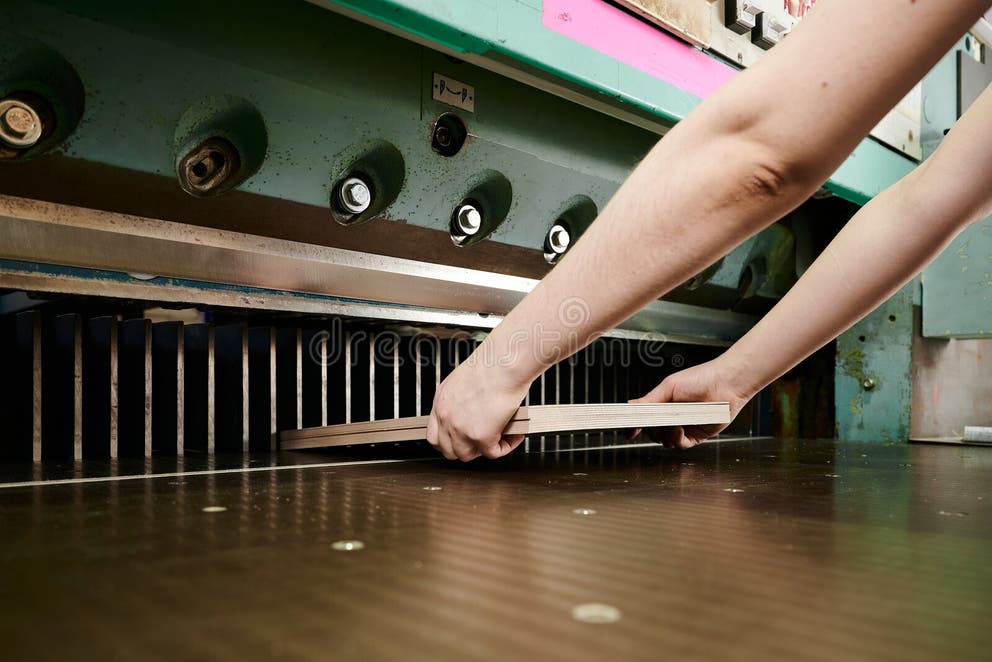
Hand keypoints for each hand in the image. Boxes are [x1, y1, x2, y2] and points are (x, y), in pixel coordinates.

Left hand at [427, 351, 530, 461]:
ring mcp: (461, 429)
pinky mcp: (481, 436)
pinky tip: (513, 436)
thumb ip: (461, 400)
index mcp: (441, 403)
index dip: (449, 442)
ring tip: (498, 438)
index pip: (434, 436)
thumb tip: (472, 411)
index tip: (461, 440)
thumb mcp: (463, 381)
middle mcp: (446, 417)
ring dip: (483, 450)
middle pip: (448, 450)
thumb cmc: (491, 364)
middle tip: (481, 441)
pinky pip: (493, 453)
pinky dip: (505, 447)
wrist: (503, 363)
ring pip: (467, 455)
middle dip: (466, 448)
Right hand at [630, 359, 752, 448]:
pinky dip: (676, 439)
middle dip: (651, 430)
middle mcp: (674, 416)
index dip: (635, 426)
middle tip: (653, 423)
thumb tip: (630, 406)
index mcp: (665, 404)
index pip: (645, 418)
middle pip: (653, 432)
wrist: (726, 384)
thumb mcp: (669, 387)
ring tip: (671, 423)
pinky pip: (681, 444)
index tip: (628, 431)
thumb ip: (649, 400)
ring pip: (665, 440)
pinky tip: (679, 428)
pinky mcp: (697, 436)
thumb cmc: (701, 379)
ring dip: (665, 434)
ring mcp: (685, 427)